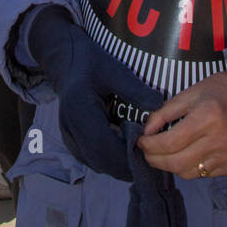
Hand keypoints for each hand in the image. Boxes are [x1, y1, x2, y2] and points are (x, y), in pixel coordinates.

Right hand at [28, 6, 163, 181]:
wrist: (67, 60)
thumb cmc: (91, 63)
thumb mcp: (115, 70)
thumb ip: (135, 88)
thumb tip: (159, 105)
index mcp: (79, 110)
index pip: (103, 145)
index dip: (126, 156)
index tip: (150, 155)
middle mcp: (70, 128)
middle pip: (100, 160)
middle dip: (126, 166)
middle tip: (150, 162)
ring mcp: (69, 136)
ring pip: (96, 163)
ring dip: (118, 166)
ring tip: (141, 156)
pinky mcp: (72, 140)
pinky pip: (92, 159)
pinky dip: (110, 160)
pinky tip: (125, 150)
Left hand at [137, 70, 226, 178]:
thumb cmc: (218, 90)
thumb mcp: (188, 93)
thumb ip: (164, 113)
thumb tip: (147, 132)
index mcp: (206, 118)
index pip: (170, 143)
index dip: (150, 146)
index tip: (141, 142)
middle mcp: (219, 140)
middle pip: (177, 163)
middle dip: (156, 160)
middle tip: (147, 152)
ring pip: (189, 173)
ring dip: (171, 166)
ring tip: (164, 154)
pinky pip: (204, 174)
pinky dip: (190, 167)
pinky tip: (186, 155)